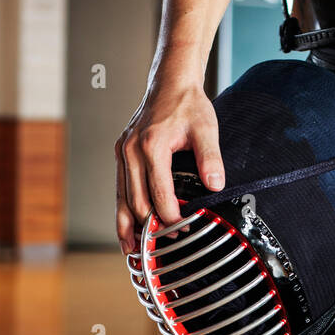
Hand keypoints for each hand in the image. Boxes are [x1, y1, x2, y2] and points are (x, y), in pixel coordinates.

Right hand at [115, 66, 224, 253]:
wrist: (169, 83)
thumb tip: (215, 186)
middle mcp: (131, 151)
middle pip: (137, 202)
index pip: (159, 194)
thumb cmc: (188, 105)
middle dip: (150, 227)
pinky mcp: (121, 155)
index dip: (171, 217)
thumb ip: (211, 158)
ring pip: (121, 199)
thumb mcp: (206, 128)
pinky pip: (119, 190)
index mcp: (151, 145)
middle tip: (165, 244)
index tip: (183, 229)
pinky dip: (121, 212)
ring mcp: (122, 153)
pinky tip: (125, 230)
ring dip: (126, 227)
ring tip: (131, 251)